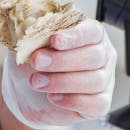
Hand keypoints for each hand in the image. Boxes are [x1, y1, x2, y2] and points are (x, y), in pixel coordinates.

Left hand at [0, 19, 116, 129]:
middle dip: (62, 60)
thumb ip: (34, 35)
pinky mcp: (99, 103)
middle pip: (94, 56)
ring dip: (62, 81)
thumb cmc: (31, 66)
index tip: (54, 40)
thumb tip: (31, 26)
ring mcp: (104, 80)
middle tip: (37, 62)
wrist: (24, 95)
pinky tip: (53, 98)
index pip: (92, 31)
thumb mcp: (27, 47)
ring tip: (37, 82)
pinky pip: (97, 103)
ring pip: (95, 80)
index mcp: (88, 35)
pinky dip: (74, 101)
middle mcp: (102, 56)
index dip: (75, 36)